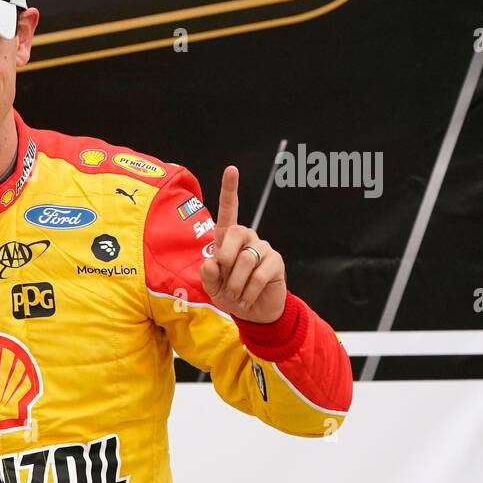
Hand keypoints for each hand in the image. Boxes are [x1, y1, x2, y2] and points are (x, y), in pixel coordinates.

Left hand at [199, 165, 286, 322]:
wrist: (253, 312)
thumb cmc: (229, 295)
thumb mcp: (211, 287)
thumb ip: (207, 274)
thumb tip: (212, 261)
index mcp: (227, 239)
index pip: (228, 211)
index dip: (229, 190)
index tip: (231, 169)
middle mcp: (246, 238)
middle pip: (234, 233)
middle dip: (225, 259)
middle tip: (224, 284)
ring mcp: (263, 248)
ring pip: (245, 260)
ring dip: (235, 284)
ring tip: (236, 295)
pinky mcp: (275, 262)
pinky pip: (258, 275)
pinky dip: (248, 291)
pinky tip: (247, 298)